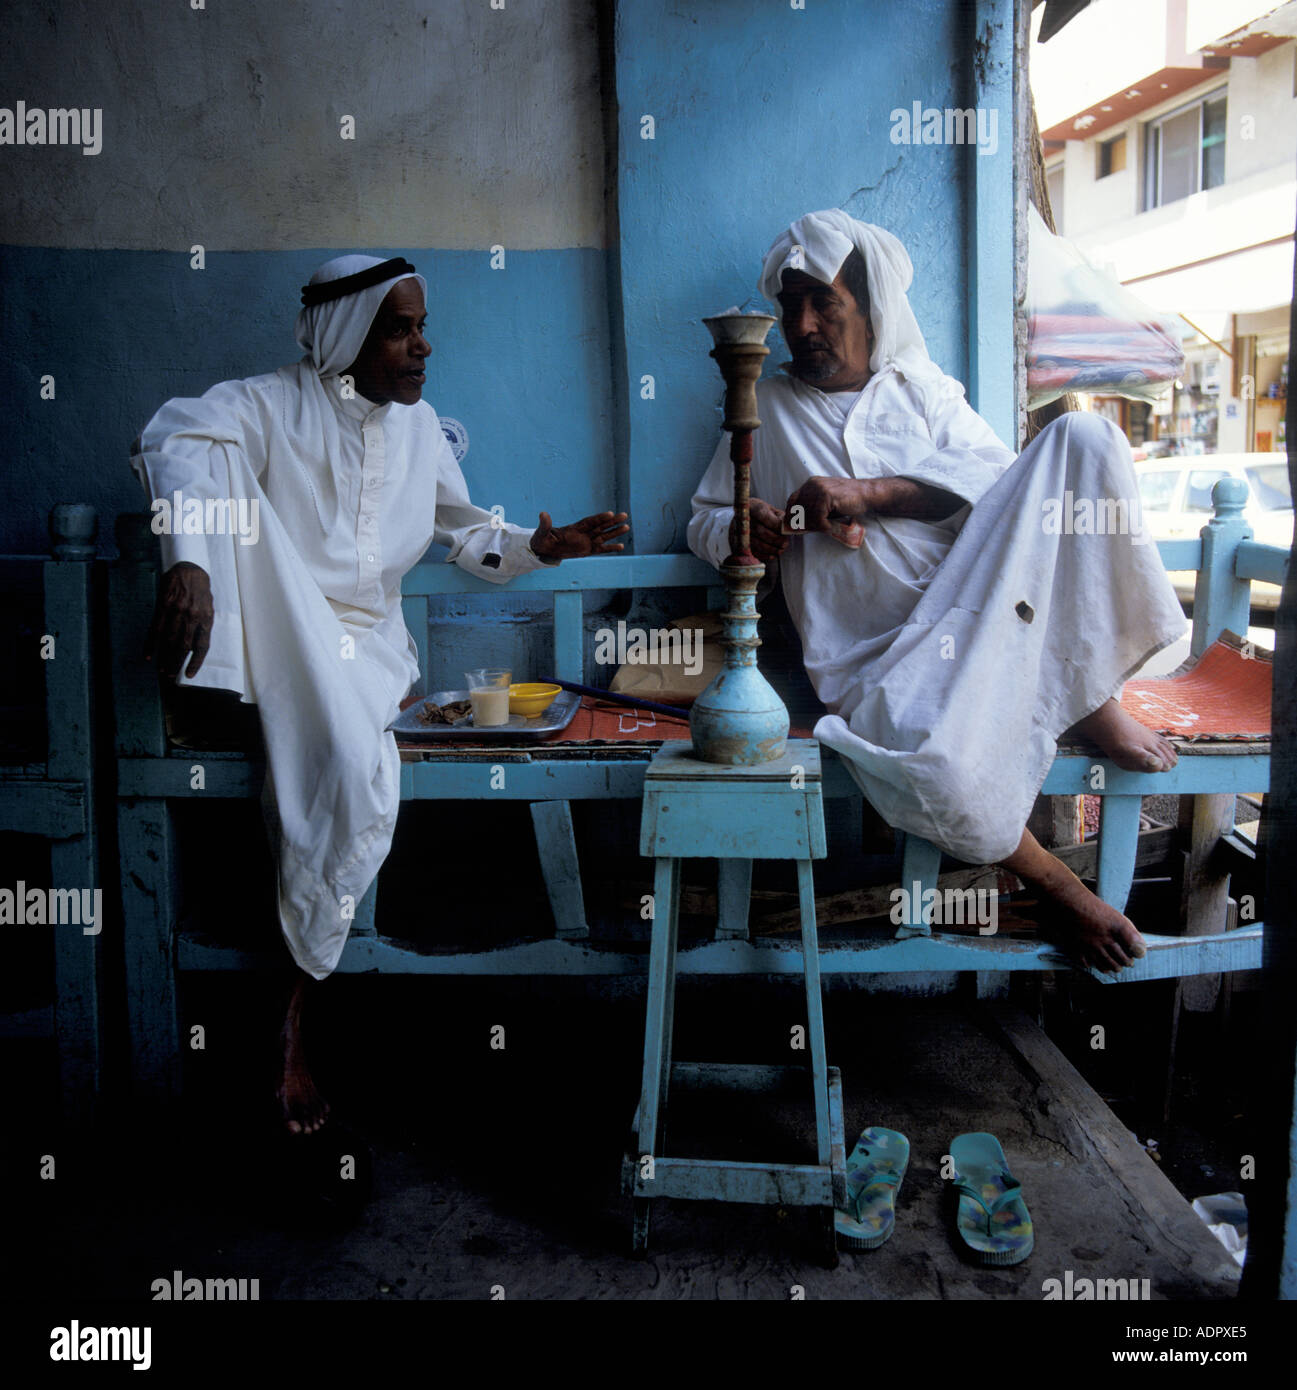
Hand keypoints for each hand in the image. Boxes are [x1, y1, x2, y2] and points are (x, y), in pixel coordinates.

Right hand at [147, 562, 212, 678]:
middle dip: (176, 663)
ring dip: (164, 657)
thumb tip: (196, 647)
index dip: (196, 662)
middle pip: (184, 646)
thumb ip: (203, 626)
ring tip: (161, 670)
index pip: (202, 646)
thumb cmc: (200, 591)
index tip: (189, 674)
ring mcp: (177, 611)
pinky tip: (148, 654)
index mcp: (206, 619)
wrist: (190, 569)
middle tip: (170, 676)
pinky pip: (156, 628)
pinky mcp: (163, 606)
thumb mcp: (208, 608)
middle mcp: (192, 617)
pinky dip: (151, 643)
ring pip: (169, 640)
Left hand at [530, 510, 629, 560]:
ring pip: (603, 536)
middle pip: (600, 526)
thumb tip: (542, 514)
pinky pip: (601, 549)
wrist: (544, 549)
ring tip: (627, 527)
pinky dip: (610, 548)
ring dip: (615, 532)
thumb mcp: (542, 532)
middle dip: (612, 521)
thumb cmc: (542, 539)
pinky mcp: (587, 551)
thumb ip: (545, 524)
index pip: (589, 522)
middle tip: (625, 515)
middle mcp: (583, 533)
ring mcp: (586, 541)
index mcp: (574, 528)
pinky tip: (621, 546)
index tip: (610, 514)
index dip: (599, 518)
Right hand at [730, 498, 787, 562]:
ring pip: (757, 544)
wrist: (742, 516)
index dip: (776, 524)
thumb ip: (779, 516)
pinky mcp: (740, 544)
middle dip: (776, 539)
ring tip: (781, 550)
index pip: (763, 515)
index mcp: (752, 507)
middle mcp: (744, 520)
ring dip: (772, 549)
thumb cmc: (759, 513)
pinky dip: (764, 555)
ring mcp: (740, 532)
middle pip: (761, 531)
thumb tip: (789, 527)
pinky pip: (753, 552)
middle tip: (785, 543)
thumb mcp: (770, 509)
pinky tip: (773, 555)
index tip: (785, 530)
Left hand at [783, 476, 870, 534]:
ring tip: (825, 527)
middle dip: (803, 522)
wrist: (866, 494)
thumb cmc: (847, 500)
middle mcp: (813, 484)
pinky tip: (830, 526)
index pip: (792, 499)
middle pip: (798, 508)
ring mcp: (820, 489)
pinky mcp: (828, 496)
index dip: (792, 514)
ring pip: (808, 514)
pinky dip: (823, 525)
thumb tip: (797, 524)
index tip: (796, 525)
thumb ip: (812, 509)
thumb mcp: (825, 503)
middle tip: (813, 529)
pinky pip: (818, 517)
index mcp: (811, 484)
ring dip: (815, 525)